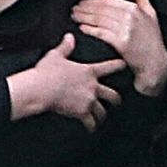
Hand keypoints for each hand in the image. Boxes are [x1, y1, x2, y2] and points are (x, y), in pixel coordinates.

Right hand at [7, 34, 124, 130]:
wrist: (42, 88)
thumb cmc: (47, 72)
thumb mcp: (56, 55)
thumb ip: (66, 47)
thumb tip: (69, 37)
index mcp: (89, 71)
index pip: (109, 67)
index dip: (118, 66)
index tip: (124, 66)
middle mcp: (92, 87)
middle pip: (112, 95)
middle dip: (116, 99)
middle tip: (117, 102)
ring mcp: (88, 100)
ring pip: (102, 111)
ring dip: (102, 115)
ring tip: (102, 119)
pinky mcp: (81, 112)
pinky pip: (91, 122)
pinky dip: (91, 126)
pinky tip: (91, 129)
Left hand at [71, 0, 166, 96]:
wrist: (154, 63)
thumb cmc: (152, 40)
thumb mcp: (151, 13)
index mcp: (135, 8)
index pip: (109, 1)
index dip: (94, 0)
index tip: (84, 1)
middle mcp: (130, 17)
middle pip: (101, 9)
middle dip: (85, 8)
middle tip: (75, 8)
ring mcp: (125, 30)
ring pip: (99, 20)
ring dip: (84, 17)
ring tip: (75, 16)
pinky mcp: (120, 42)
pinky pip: (101, 33)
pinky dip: (90, 30)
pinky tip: (82, 28)